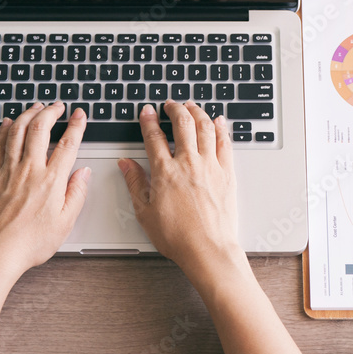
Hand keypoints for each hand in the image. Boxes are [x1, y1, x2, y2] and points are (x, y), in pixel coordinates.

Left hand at [0, 102, 90, 283]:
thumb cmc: (30, 243)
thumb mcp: (65, 223)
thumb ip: (77, 194)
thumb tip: (84, 173)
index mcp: (51, 181)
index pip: (67, 143)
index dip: (76, 125)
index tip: (79, 115)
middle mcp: (29, 170)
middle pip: (40, 128)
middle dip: (51, 111)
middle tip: (57, 106)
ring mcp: (8, 172)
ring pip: (17, 131)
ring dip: (28, 114)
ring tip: (36, 107)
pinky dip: (4, 130)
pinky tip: (7, 124)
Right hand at [117, 101, 240, 276]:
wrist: (208, 249)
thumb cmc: (178, 236)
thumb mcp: (145, 211)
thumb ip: (135, 183)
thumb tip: (125, 164)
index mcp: (165, 172)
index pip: (154, 137)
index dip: (148, 120)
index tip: (147, 112)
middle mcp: (188, 163)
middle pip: (183, 124)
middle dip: (175, 108)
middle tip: (170, 104)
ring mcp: (210, 166)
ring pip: (205, 127)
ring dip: (197, 112)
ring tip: (192, 106)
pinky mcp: (227, 173)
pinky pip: (225, 143)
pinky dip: (221, 128)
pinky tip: (218, 121)